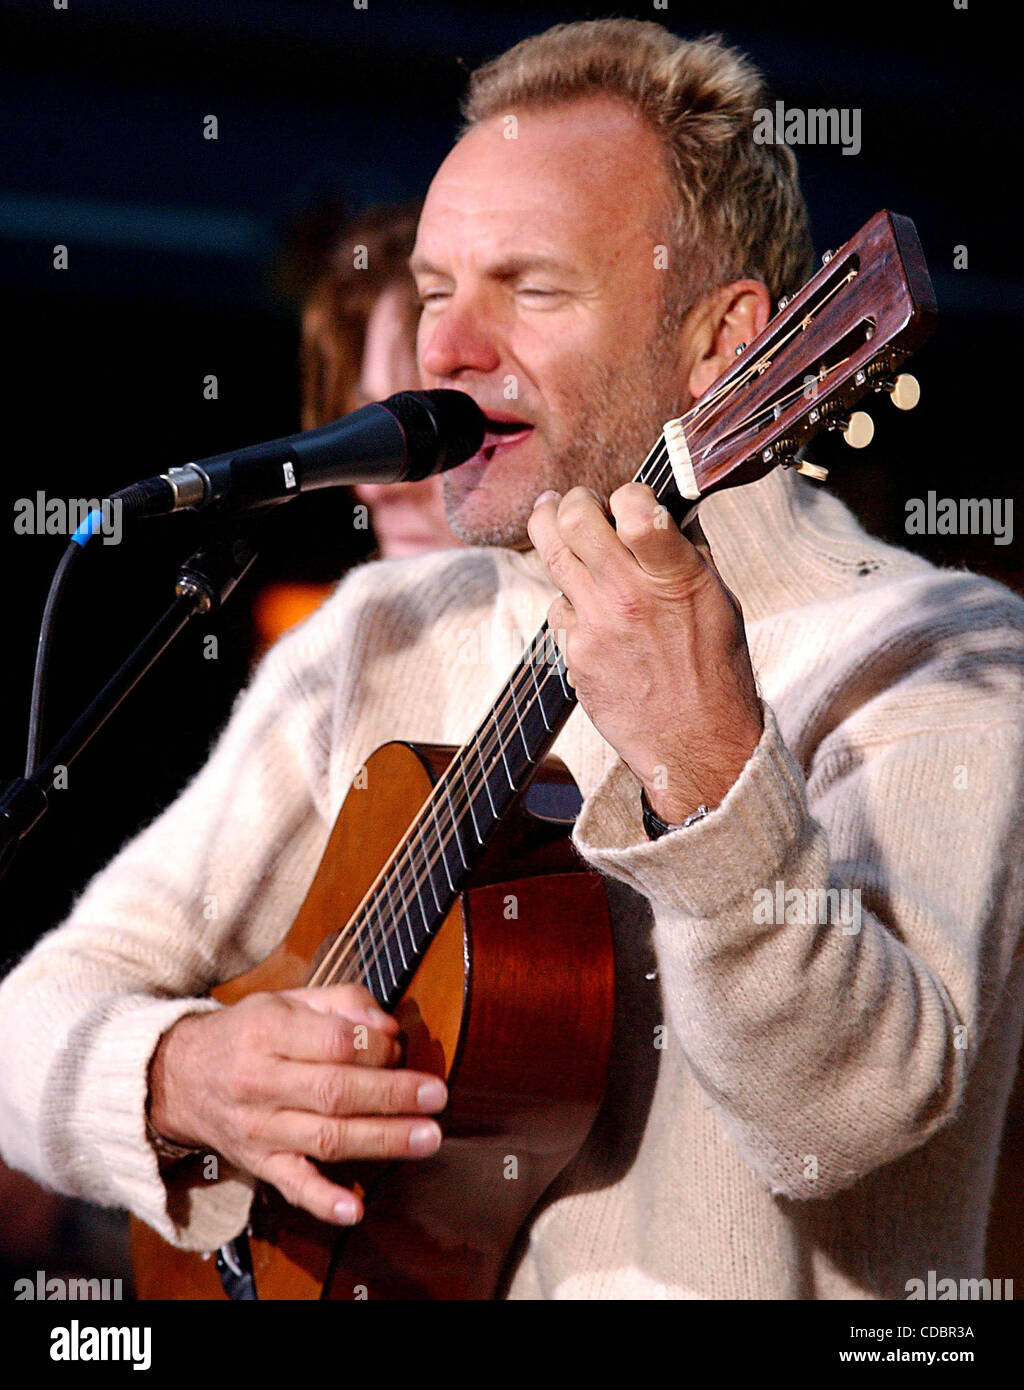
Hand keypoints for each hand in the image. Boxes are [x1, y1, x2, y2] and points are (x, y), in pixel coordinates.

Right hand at [147, 983, 446, 1225]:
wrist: (179, 1077)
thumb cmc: (247, 1033)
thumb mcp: (286, 999)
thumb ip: (342, 1003)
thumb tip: (389, 1025)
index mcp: (268, 1031)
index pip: (333, 1041)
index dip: (375, 1046)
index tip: (400, 1047)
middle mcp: (260, 1080)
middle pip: (335, 1091)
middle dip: (392, 1095)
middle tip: (436, 1096)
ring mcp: (259, 1127)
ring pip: (325, 1137)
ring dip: (382, 1140)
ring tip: (427, 1137)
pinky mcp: (258, 1163)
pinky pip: (292, 1185)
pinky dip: (323, 1200)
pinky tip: (355, 1209)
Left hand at [526, 482, 762, 821]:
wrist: (696, 744)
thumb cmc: (716, 672)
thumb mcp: (720, 601)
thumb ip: (686, 552)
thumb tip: (664, 509)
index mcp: (676, 576)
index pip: (634, 505)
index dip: (626, 493)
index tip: (628, 501)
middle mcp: (629, 595)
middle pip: (574, 519)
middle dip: (574, 501)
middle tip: (579, 503)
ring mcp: (595, 624)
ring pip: (550, 554)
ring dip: (550, 529)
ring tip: (552, 517)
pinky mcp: (574, 652)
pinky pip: (558, 607)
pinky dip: (569, 599)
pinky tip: (587, 605)